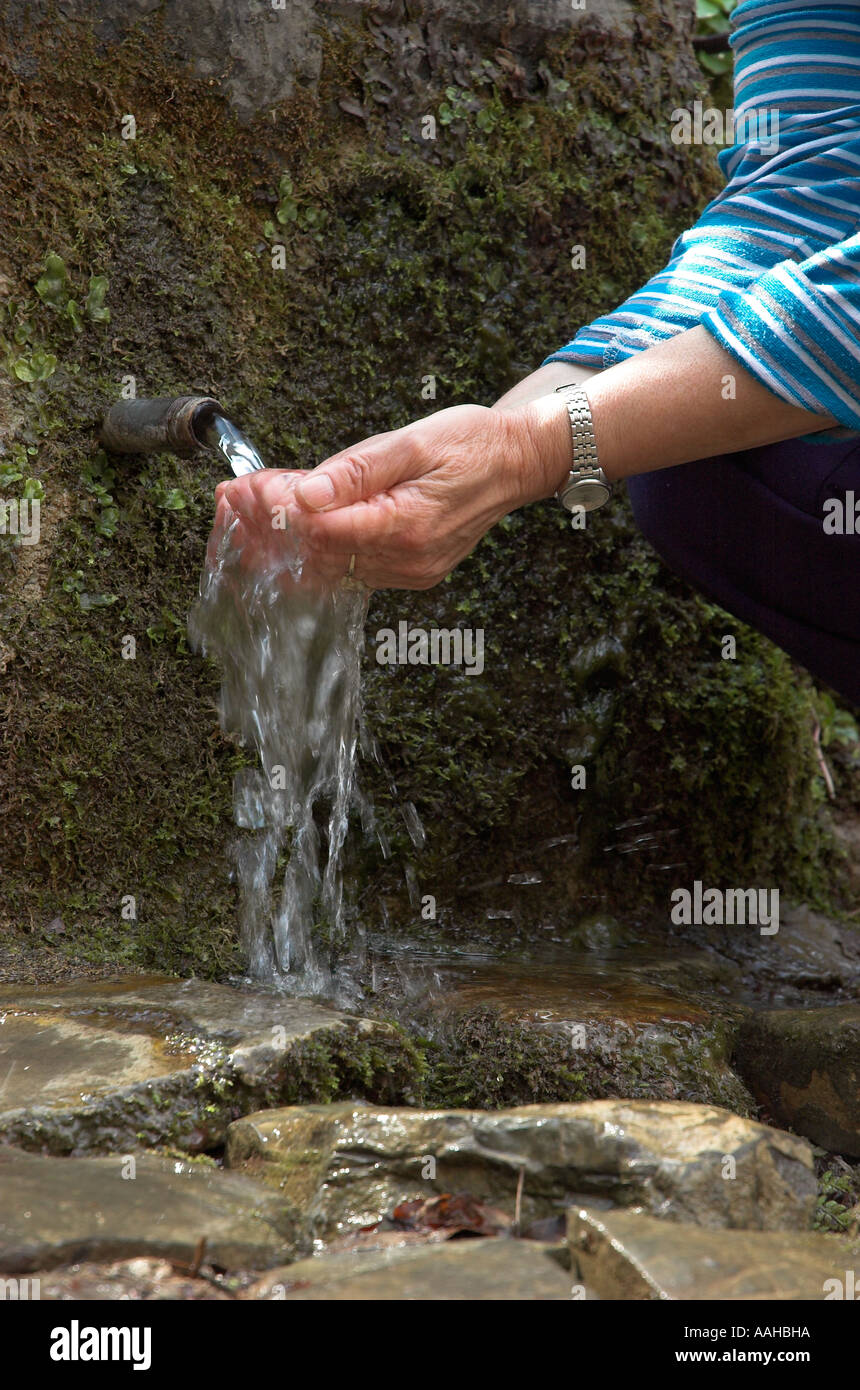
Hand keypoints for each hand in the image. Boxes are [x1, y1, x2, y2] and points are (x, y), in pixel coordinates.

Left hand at [214, 401, 569, 589]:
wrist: (515, 463)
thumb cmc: (470, 443)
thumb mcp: (410, 443)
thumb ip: (354, 472)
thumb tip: (303, 496)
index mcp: (406, 528)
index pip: (320, 531)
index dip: (274, 514)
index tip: (243, 490)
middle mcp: (406, 561)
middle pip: (317, 556)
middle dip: (267, 530)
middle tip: (230, 502)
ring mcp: (408, 573)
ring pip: (327, 568)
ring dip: (282, 542)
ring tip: (245, 512)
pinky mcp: (407, 573)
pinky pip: (348, 568)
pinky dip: (312, 548)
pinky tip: (286, 526)